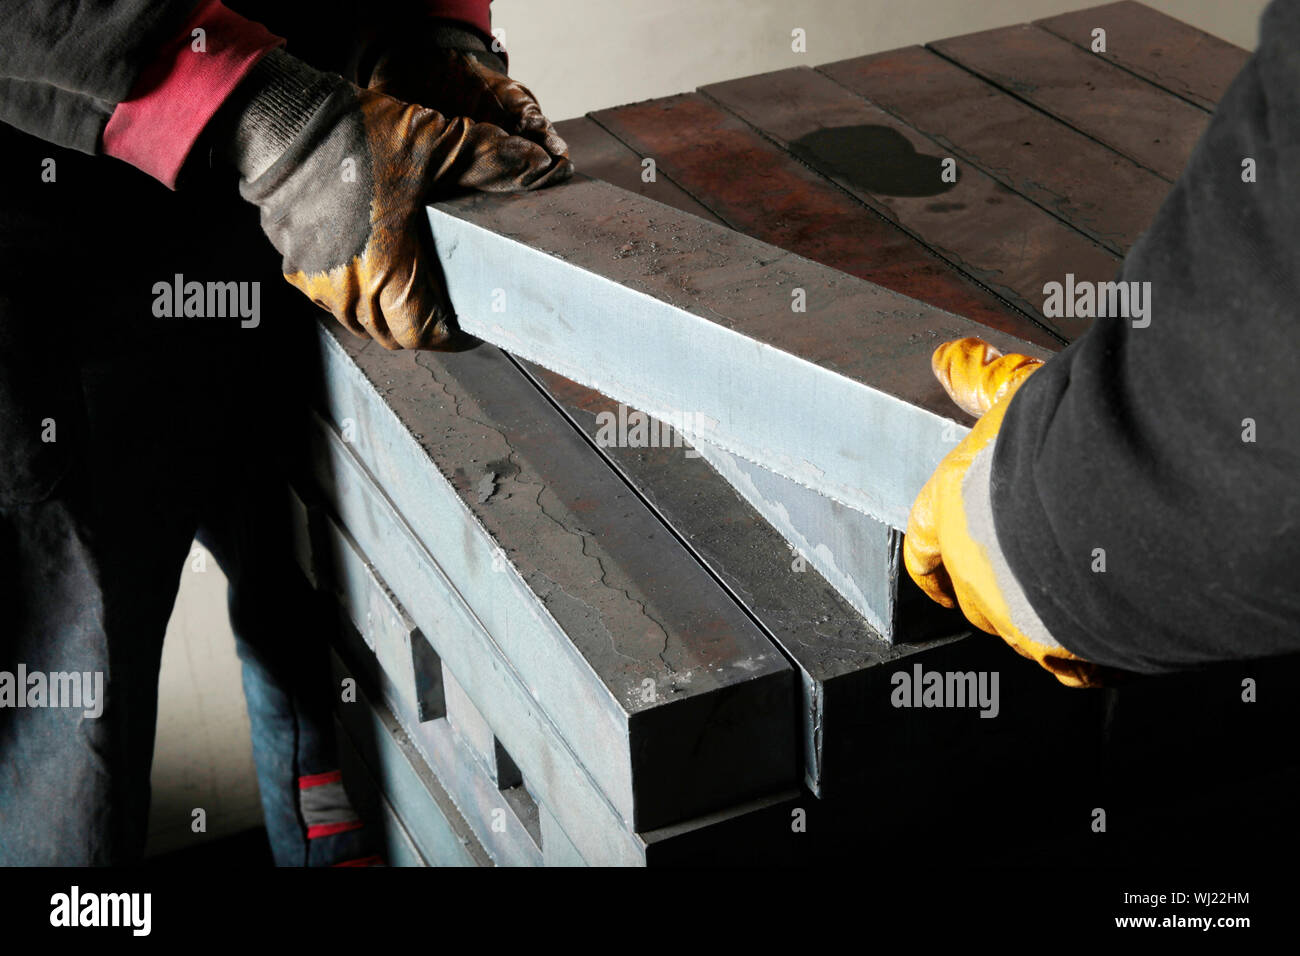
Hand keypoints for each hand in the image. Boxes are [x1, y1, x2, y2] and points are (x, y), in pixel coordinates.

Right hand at [224, 50, 569, 349]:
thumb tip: (542, 168)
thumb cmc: (352, 136)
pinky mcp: (297, 266)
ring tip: (420, 287)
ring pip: (364, 322)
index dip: (455, 334)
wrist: (282, 122)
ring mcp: (318, 282)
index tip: (473, 324)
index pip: (426, 333)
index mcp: (385, 274)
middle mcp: (347, 290)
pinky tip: (381, 265)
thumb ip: (492, 159)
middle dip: (427, 325)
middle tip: (452, 306)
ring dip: (394, 311)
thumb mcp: (435, 142)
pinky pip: (337, 299)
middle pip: (397, 334)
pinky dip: (362, 292)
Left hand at [904, 338, 1100, 685]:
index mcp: (948, 514)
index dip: (928, 561)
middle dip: (995, 586)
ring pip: (1019, 630)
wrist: (1114, 500)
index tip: (933, 578)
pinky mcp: (1066, 649)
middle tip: (1024, 578)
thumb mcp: (1018, 395)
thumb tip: (947, 356)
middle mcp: (971, 571)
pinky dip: (1082, 654)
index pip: (921, 544)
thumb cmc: (1060, 442)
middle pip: (971, 593)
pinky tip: (1104, 640)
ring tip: (1074, 599)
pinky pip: (1070, 664)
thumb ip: (983, 382)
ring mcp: (1017, 616)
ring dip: (1039, 616)